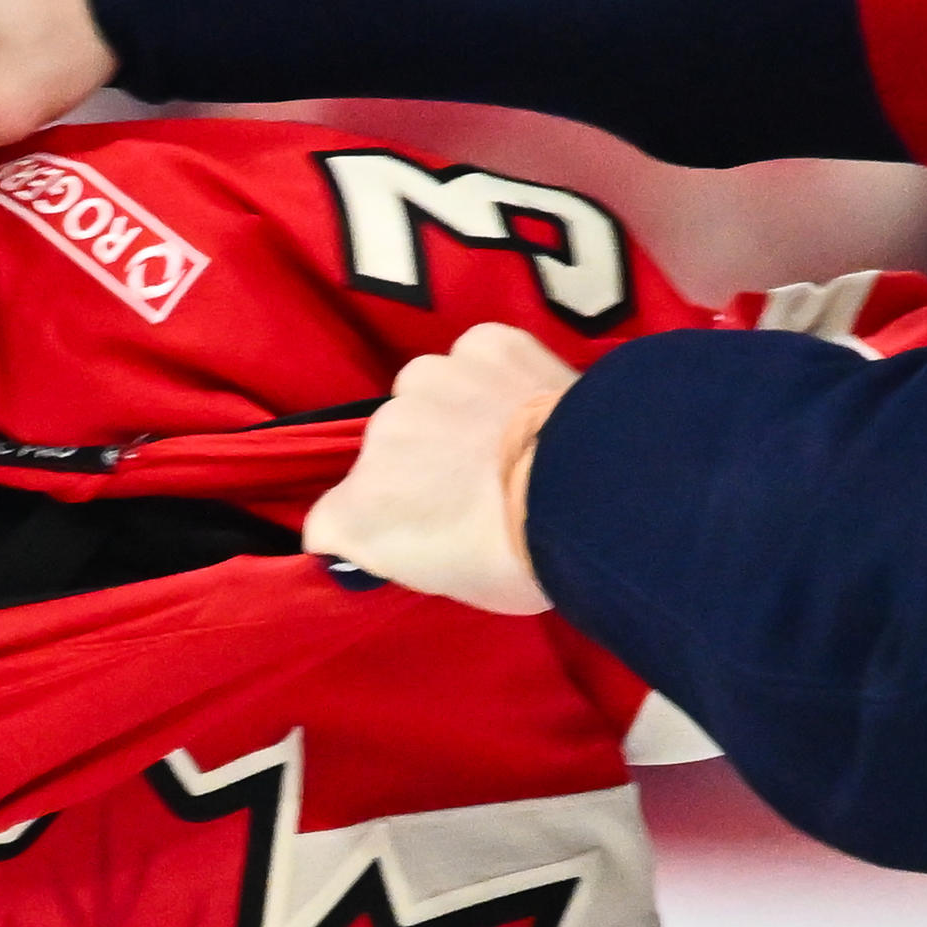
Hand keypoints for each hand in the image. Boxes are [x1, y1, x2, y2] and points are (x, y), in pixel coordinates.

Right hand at [300, 324, 573, 612]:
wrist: (594, 493)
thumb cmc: (523, 561)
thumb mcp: (455, 582)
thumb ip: (417, 549)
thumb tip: (425, 530)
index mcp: (360, 511)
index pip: (332, 523)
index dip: (372, 531)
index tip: (412, 539)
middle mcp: (379, 436)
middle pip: (387, 452)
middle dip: (419, 467)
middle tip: (476, 490)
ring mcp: (429, 380)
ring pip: (426, 394)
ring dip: (452, 413)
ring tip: (507, 439)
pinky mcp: (483, 343)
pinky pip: (475, 359)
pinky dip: (494, 376)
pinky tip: (531, 401)